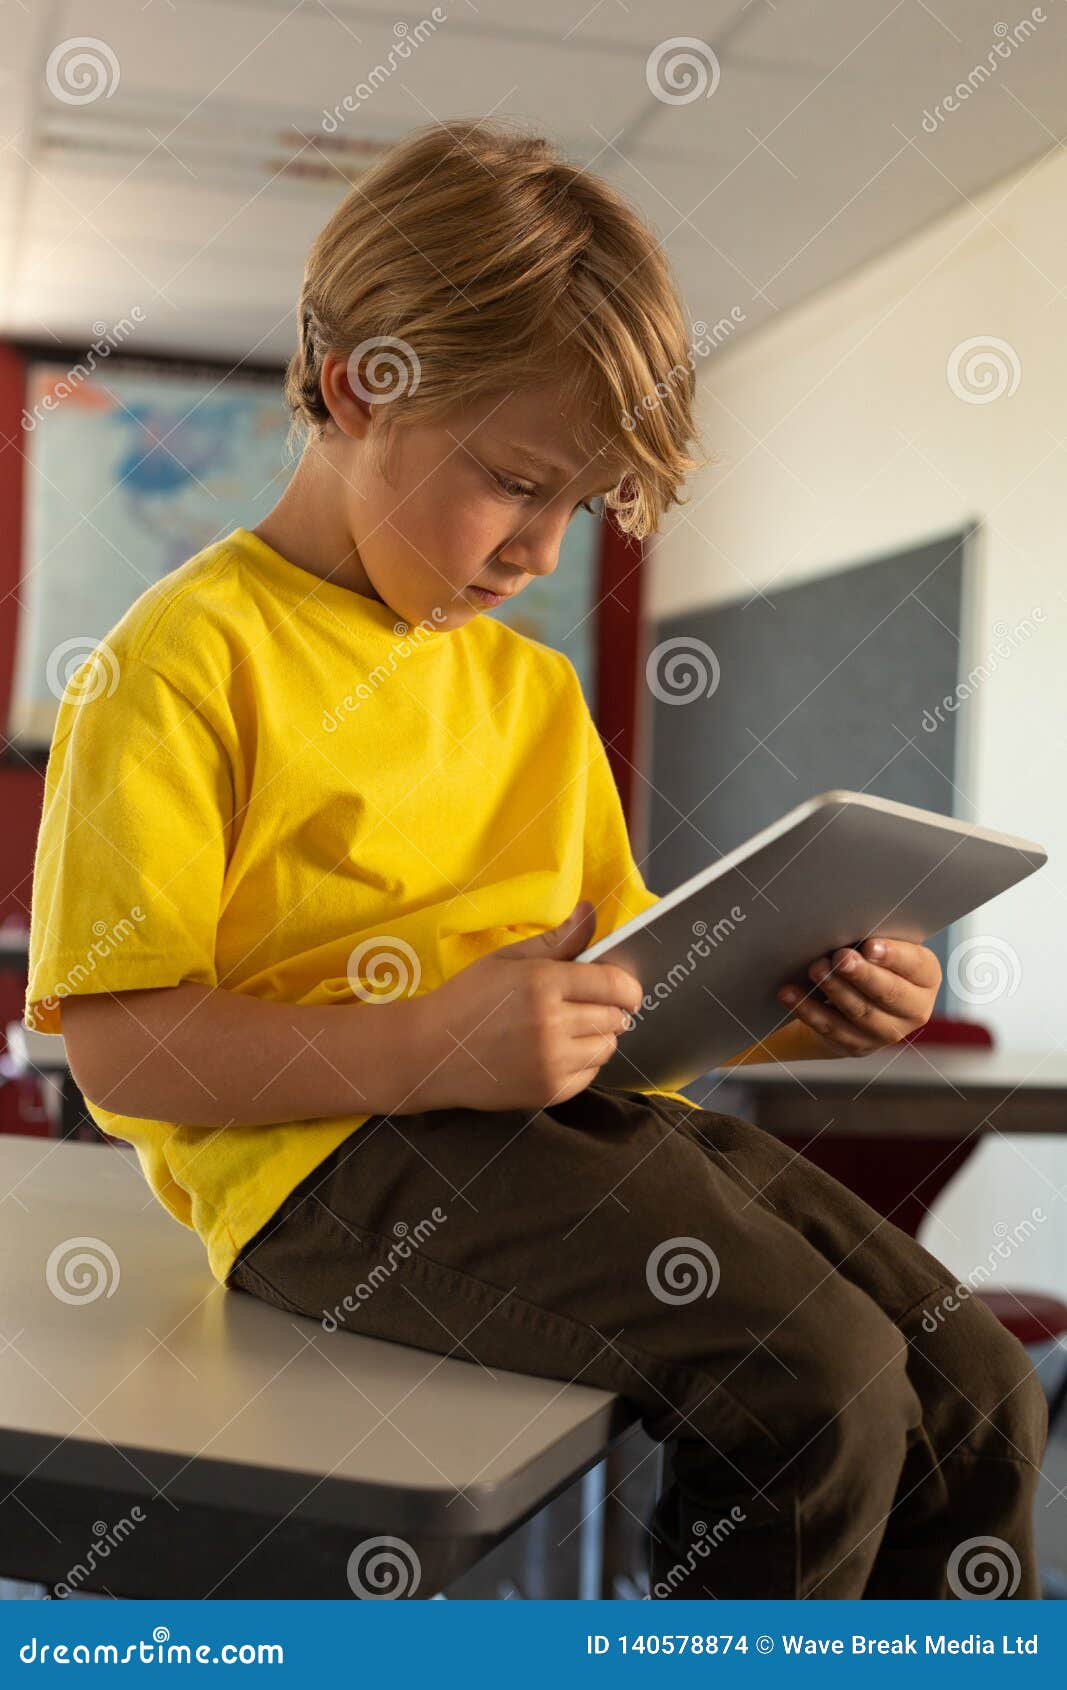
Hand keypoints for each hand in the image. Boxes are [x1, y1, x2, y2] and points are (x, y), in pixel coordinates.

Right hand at [407, 899, 643, 1110]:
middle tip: (584, 1005)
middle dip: (610, 1009)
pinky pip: (591, 1074)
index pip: (615, 984)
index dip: (628, 986)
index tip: (624, 988)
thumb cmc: (468, 998)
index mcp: (543, 983)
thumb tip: (591, 910)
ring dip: (598, 1036)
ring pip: (607, 1046)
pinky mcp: (549, 1091)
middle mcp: (552, 1024)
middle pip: (616, 1017)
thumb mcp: (508, 959)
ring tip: (568, 1028)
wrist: (430, 1053)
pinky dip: (583, 1062)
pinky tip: (556, 1052)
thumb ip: (558, 939)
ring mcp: (552, 1062)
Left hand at [775, 936, 939, 1057]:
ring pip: (860, 1012)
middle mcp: (914, 1009)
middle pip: (888, 993)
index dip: (894, 956)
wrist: (854, 998)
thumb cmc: (870, 959)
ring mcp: (887, 1032)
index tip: (870, 946)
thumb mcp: (880, 945)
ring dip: (835, 990)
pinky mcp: (858, 1045)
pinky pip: (831, 1028)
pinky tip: (789, 993)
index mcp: (926, 978)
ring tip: (815, 970)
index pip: (916, 966)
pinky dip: (807, 1010)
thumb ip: (874, 937)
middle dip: (862, 974)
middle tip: (839, 957)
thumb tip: (848, 922)